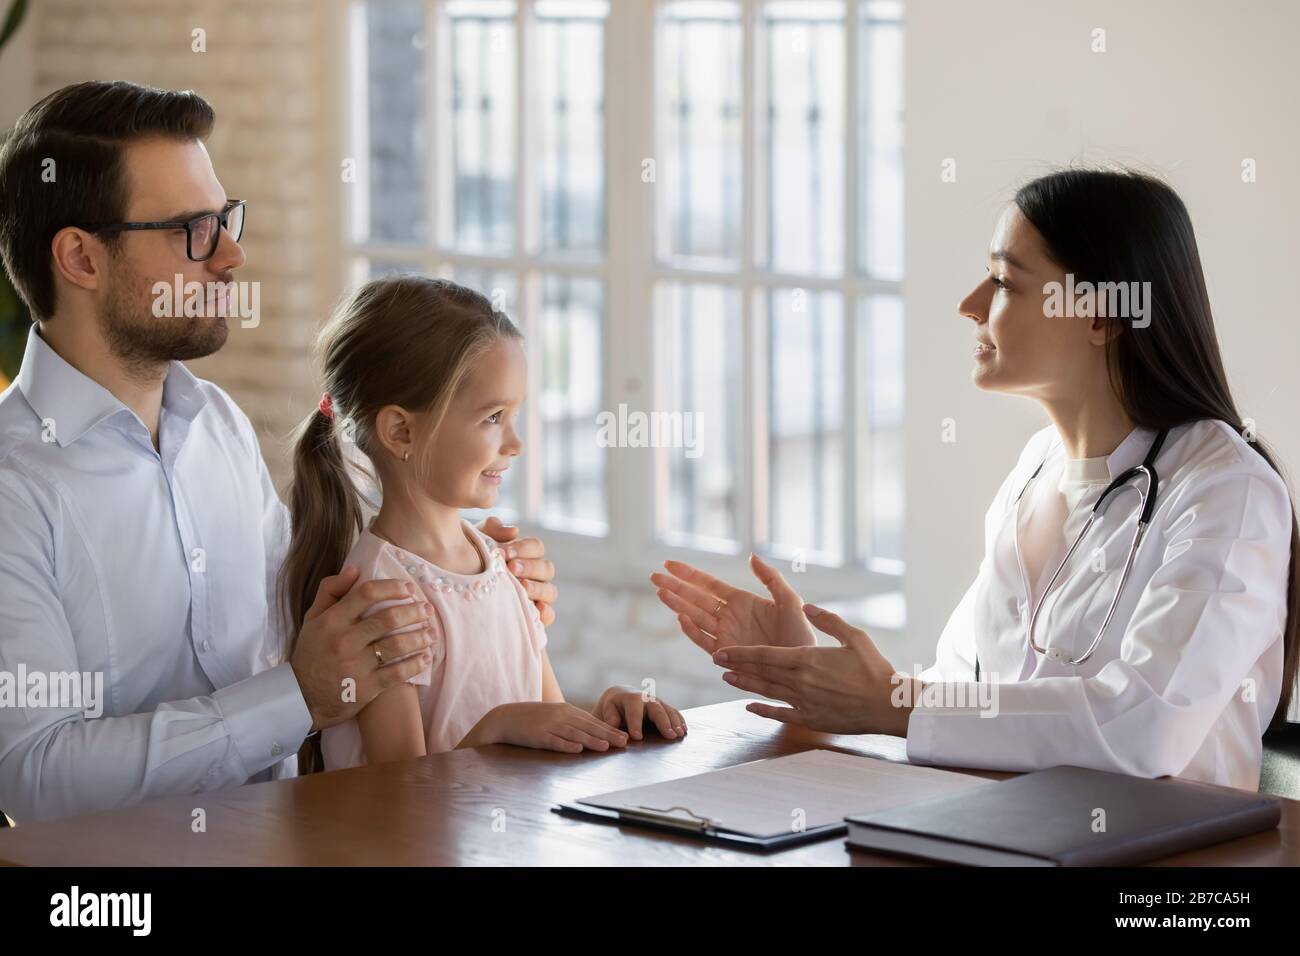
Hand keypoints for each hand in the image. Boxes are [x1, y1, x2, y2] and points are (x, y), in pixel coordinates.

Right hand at [290, 567, 435, 730]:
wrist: (301, 698)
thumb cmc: (311, 653)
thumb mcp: (312, 619)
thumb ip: (330, 591)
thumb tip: (354, 569)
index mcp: (332, 621)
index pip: (366, 593)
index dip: (392, 587)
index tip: (408, 588)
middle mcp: (344, 641)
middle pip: (389, 618)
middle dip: (414, 611)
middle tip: (427, 609)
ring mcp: (356, 665)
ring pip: (397, 645)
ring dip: (421, 636)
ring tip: (432, 632)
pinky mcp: (367, 688)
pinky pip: (398, 673)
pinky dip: (416, 664)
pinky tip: (425, 657)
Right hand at [470, 701, 629, 753]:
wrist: (505, 718)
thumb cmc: (532, 719)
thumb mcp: (554, 716)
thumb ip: (571, 722)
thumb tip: (590, 732)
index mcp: (566, 710)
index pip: (592, 721)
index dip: (610, 728)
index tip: (625, 736)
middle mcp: (560, 716)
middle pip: (588, 727)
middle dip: (608, 735)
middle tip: (624, 742)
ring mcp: (549, 725)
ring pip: (575, 734)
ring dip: (591, 740)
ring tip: (606, 747)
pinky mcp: (538, 736)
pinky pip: (554, 741)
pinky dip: (566, 745)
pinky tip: (577, 750)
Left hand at [479, 516, 557, 626]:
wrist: (457, 591)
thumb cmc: (469, 562)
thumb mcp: (476, 541)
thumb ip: (492, 529)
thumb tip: (513, 531)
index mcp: (525, 555)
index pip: (537, 547)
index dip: (525, 548)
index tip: (505, 552)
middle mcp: (534, 575)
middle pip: (547, 568)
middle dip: (530, 567)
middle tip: (511, 568)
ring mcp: (536, 596)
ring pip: (550, 591)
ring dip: (538, 588)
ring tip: (522, 587)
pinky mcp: (533, 617)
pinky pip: (549, 615)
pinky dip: (545, 612)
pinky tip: (534, 609)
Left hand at [593, 686, 686, 740]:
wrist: (621, 696)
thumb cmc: (613, 708)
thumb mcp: (608, 713)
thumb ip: (611, 722)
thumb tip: (617, 735)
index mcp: (630, 699)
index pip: (634, 712)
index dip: (635, 724)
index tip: (637, 737)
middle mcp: (646, 698)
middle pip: (656, 709)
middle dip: (663, 722)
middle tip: (670, 735)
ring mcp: (657, 702)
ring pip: (668, 710)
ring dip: (675, 723)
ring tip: (680, 734)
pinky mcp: (663, 707)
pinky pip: (673, 713)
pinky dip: (680, 721)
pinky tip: (684, 730)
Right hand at [650, 553, 815, 652]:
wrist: (803, 666)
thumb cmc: (801, 633)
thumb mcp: (790, 601)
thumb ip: (771, 578)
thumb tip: (751, 556)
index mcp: (740, 601)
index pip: (708, 584)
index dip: (689, 574)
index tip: (669, 564)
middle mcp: (728, 616)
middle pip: (695, 599)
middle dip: (674, 587)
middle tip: (654, 576)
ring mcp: (725, 635)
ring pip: (694, 617)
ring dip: (677, 604)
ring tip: (660, 591)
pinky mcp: (726, 654)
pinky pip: (705, 641)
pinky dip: (693, 630)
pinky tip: (682, 617)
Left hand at [715, 603, 917, 736]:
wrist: (888, 705)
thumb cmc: (875, 669)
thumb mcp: (854, 637)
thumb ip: (828, 619)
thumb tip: (807, 605)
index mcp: (807, 659)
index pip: (764, 656)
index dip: (740, 654)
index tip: (721, 652)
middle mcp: (800, 682)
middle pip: (760, 673)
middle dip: (736, 667)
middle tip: (716, 661)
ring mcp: (804, 703)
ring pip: (766, 692)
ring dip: (744, 686)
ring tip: (726, 679)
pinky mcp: (811, 719)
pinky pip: (781, 715)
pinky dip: (763, 711)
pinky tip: (749, 707)